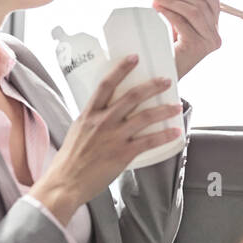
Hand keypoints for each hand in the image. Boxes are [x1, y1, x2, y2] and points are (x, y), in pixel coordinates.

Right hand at [30, 55, 182, 223]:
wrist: (65, 184)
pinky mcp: (123, 154)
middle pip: (132, 96)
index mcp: (89, 114)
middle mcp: (102, 122)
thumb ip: (92, 121)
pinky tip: (176, 132)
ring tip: (177, 105)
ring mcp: (113, 137)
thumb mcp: (77, 132)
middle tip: (166, 80)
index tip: (134, 58)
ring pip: (145, 117)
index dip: (121, 69)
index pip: (106, 85)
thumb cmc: (69, 161)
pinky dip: (165, 136)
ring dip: (164, 110)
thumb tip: (105, 115)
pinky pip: (149, 141)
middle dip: (152, 86)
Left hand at [151, 0, 221, 79]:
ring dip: (172, 0)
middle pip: (202, 4)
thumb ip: (190, 6)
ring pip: (193, 11)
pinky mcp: (196, 46)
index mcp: (214, 30)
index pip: (213, 2)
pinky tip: (157, 9)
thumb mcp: (182, 24)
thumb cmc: (170, 49)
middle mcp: (215, 37)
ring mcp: (208, 43)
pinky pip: (182, 22)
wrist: (162, 73)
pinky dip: (168, 12)